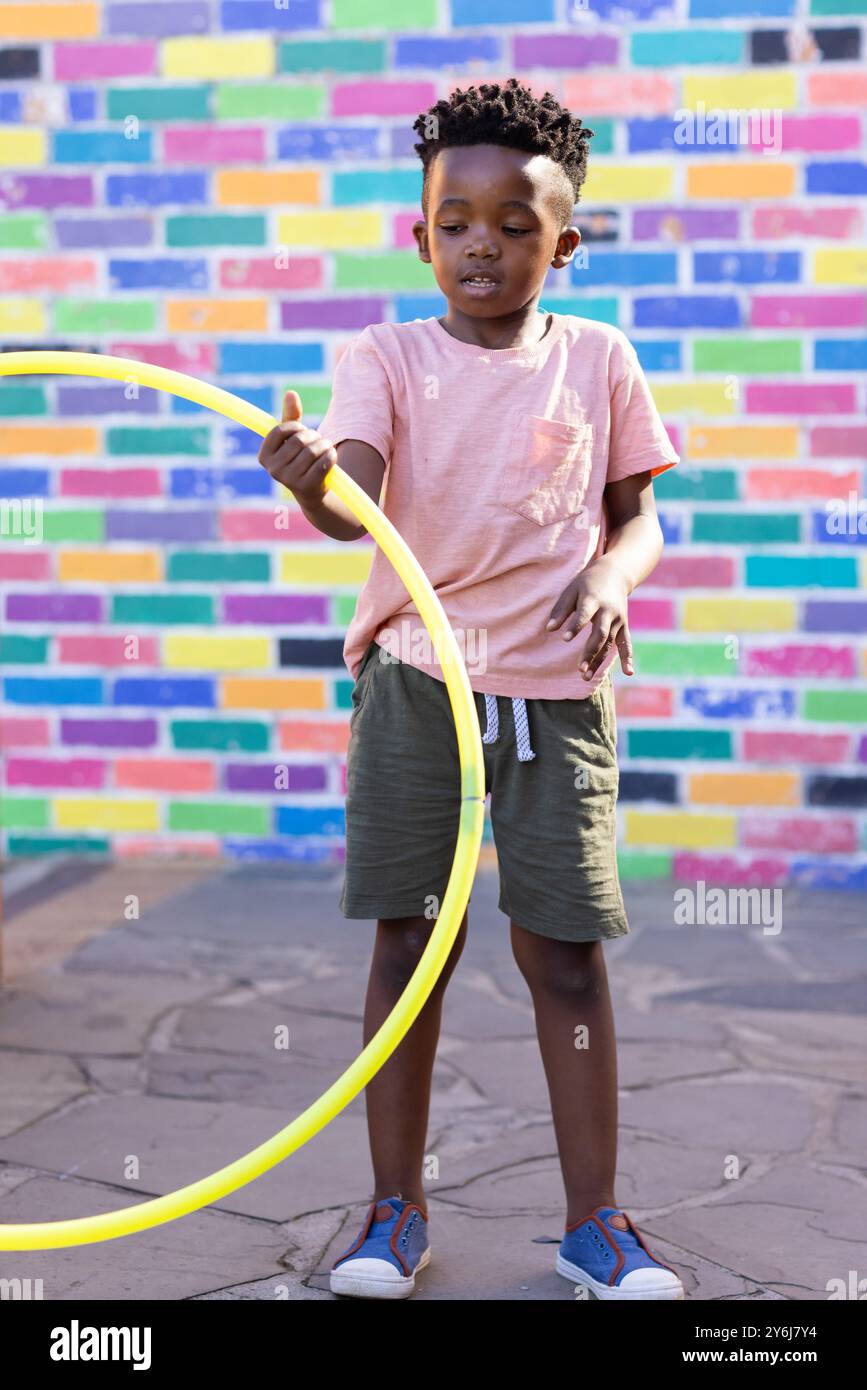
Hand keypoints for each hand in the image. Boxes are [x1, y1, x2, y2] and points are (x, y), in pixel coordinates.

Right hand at [257, 389, 336, 508]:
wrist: (312, 490)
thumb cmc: (300, 458)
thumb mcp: (292, 438)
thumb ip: (290, 416)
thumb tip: (290, 393)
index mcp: (264, 456)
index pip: (279, 430)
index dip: (295, 426)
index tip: (302, 430)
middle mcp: (273, 470)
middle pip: (298, 440)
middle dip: (313, 436)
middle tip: (318, 440)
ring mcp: (289, 480)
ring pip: (312, 451)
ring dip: (324, 445)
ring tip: (326, 447)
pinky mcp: (306, 487)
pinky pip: (323, 463)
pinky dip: (331, 456)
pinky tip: (331, 456)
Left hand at [545, 557, 633, 678]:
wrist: (615, 574)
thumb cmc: (587, 583)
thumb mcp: (571, 590)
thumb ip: (561, 610)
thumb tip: (549, 629)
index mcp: (593, 599)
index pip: (584, 614)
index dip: (576, 626)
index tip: (565, 638)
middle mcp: (608, 611)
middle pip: (600, 634)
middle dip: (590, 652)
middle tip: (579, 669)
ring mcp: (618, 620)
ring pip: (609, 643)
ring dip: (598, 660)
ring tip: (585, 676)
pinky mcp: (623, 626)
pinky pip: (626, 644)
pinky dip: (628, 658)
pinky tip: (629, 673)